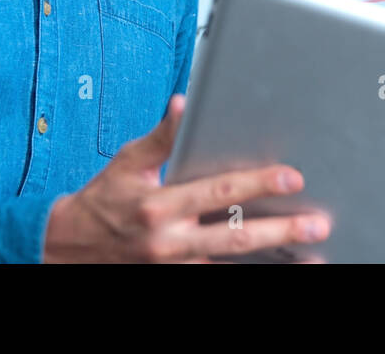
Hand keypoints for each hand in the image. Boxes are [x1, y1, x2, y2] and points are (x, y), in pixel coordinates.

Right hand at [43, 94, 331, 261]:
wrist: (66, 250)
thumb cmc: (102, 201)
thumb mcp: (128, 162)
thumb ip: (162, 136)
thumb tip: (184, 102)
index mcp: (160, 205)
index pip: (219, 192)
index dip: (257, 184)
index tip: (291, 178)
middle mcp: (169, 241)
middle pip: (235, 238)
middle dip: (281, 231)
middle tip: (318, 224)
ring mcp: (173, 267)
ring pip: (232, 268)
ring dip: (274, 263)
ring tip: (313, 259)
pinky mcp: (174, 282)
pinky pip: (217, 280)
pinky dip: (247, 275)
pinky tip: (275, 270)